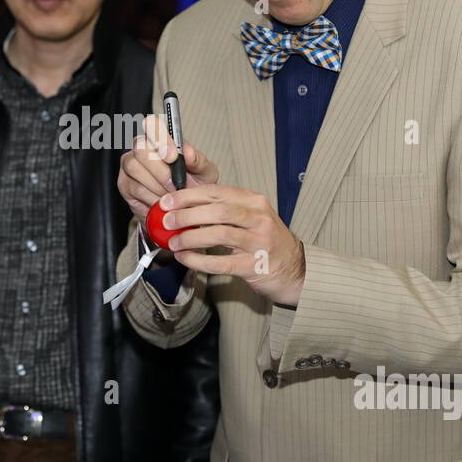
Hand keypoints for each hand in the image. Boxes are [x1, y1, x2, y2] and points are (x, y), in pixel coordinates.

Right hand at [117, 113, 218, 219]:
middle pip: (141, 146)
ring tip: (172, 195)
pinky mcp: (125, 183)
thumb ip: (199, 161)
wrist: (183, 208)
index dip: (160, 138)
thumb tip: (189, 153)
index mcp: (163, 139)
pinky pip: (134, 188)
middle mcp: (143, 148)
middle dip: (159, 168)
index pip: (153, 124)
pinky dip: (151, 197)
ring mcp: (131, 164)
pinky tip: (162, 202)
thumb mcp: (205, 174)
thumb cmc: (194, 185)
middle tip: (175, 184)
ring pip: (135, 168)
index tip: (173, 156)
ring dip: (156, 185)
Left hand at [157, 185, 305, 306]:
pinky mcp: (254, 266)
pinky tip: (185, 259)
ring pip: (218, 234)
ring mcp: (259, 242)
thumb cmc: (266, 241)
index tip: (167, 201)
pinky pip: (220, 263)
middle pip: (217, 211)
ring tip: (173, 242)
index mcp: (254, 201)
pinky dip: (198, 260)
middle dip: (186, 215)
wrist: (295, 269)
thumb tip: (183, 206)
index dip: (188, 196)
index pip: (217, 192)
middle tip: (166, 221)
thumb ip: (222, 209)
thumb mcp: (250, 217)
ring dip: (190, 237)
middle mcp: (259, 219)